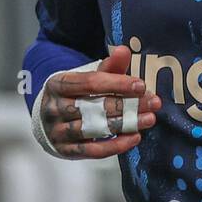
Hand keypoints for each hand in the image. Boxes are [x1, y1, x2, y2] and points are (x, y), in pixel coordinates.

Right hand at [40, 45, 160, 157]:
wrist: (48, 118)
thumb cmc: (74, 95)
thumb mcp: (87, 77)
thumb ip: (108, 67)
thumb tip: (124, 50)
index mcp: (58, 84)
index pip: (90, 83)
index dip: (117, 84)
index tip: (141, 85)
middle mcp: (54, 108)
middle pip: (94, 107)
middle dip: (127, 105)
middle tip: (153, 103)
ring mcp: (58, 131)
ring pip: (95, 128)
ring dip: (125, 124)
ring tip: (149, 119)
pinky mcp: (66, 150)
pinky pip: (93, 151)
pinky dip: (115, 145)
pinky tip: (134, 137)